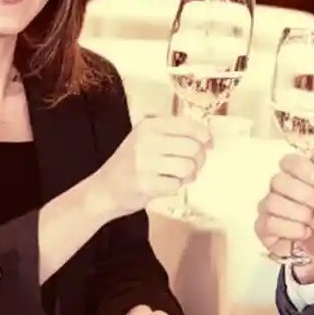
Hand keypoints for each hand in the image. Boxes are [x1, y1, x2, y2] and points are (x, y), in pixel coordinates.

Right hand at [87, 116, 211, 218]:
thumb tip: (207, 137)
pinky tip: (167, 184)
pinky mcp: (146, 184)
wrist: (104, 189)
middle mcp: (147, 141)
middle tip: (194, 164)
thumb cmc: (130, 163)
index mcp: (149, 125)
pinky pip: (177, 185)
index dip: (205, 135)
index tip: (209, 144)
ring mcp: (145, 163)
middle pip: (193, 148)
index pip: (188, 126)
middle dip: (200, 159)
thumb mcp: (145, 137)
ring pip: (187, 167)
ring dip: (189, 174)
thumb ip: (171, 133)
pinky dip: (176, 187)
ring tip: (180, 176)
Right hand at [254, 153, 313, 282]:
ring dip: (298, 213)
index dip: (303, 169)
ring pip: (273, 202)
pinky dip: (291, 228)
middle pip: (278, 181)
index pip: (288, 161)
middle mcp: (276, 188)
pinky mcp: (262, 228)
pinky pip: (270, 223)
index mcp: (294, 175)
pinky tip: (305, 233)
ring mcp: (267, 207)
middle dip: (303, 193)